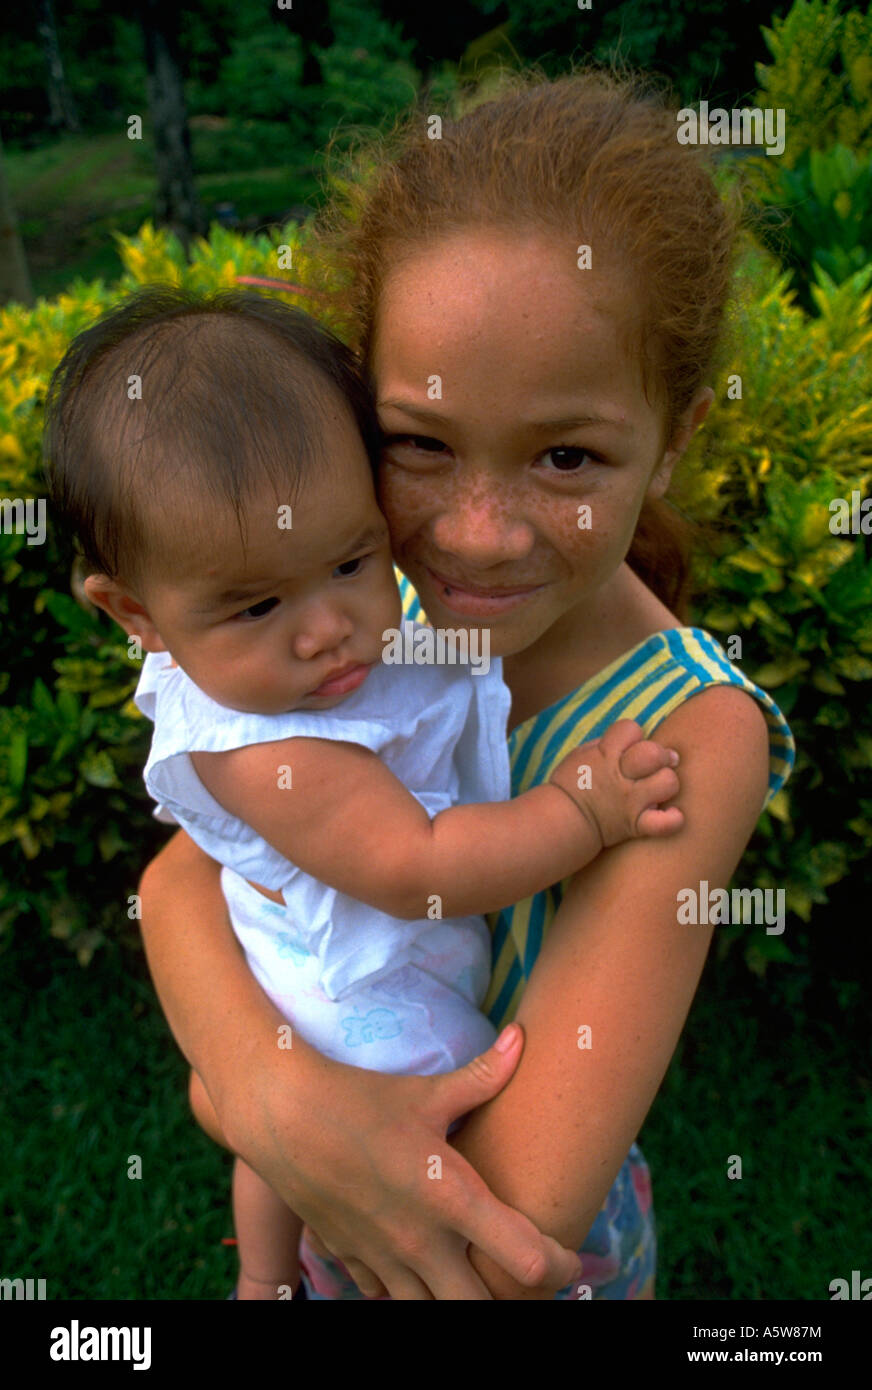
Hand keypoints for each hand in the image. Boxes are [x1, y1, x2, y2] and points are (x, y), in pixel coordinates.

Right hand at [225, 1024, 582, 1299]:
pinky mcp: (353, 1260)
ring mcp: (385, 1259)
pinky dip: (411, 1286)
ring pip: (434, 1310)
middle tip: (521, 1269)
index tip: (564, 1251)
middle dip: (509, 1297)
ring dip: (458, 1294)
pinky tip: (418, 1259)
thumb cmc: (360, 1099)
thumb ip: (484, 1075)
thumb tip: (523, 1038)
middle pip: (483, 1308)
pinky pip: (390, 1296)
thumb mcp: (427, 1090)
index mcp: (452, 1199)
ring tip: (470, 1267)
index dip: (557, 1263)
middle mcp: (422, 1242)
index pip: (526, 1259)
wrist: (282, 1116)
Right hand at [550, 719, 682, 845]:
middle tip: (660, 763)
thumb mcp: (580, 754)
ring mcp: (630, 801)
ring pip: (667, 783)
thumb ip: (605, 744)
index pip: (630, 728)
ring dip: (667, 784)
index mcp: (604, 755)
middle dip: (662, 755)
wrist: (562, 822)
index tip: (629, 747)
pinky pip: (665, 823)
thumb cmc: (571, 785)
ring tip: (659, 788)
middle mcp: (620, 776)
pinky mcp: (636, 825)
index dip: (634, 735)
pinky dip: (672, 820)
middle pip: (653, 753)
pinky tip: (670, 814)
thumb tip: (630, 739)